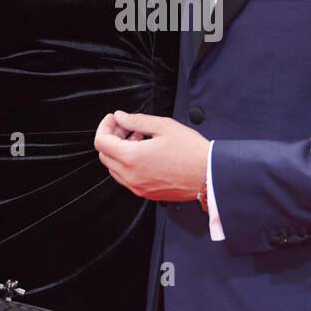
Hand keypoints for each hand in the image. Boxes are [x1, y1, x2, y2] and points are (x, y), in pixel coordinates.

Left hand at [93, 109, 209, 202]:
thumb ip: (136, 121)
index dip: (105, 126)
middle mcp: (131, 175)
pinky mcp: (145, 193)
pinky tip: (145, 153)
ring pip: (114, 168)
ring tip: (139, 139)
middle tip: (127, 127)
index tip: (114, 118)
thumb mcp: (163, 126)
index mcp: (132, 157)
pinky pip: (126, 178)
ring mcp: (137, 187)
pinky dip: (128, 164)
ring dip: (119, 151)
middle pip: (104, 155)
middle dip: (112, 137)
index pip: (101, 141)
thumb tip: (120, 117)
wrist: (209, 175)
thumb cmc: (191, 151)